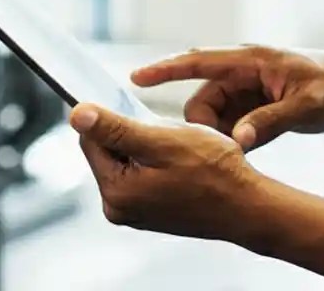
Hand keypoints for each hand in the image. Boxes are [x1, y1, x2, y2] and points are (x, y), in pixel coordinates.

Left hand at [69, 103, 259, 241]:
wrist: (247, 207)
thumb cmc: (214, 173)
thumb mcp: (163, 140)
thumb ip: (116, 128)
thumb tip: (76, 115)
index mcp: (115, 192)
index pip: (91, 140)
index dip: (110, 116)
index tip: (136, 109)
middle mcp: (118, 207)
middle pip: (107, 151)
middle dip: (132, 133)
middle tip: (168, 133)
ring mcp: (134, 212)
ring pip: (126, 161)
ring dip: (146, 146)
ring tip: (179, 148)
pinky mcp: (149, 212)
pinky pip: (141, 175)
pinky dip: (156, 161)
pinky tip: (181, 161)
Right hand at [131, 45, 323, 150]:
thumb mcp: (307, 107)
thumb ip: (271, 123)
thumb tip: (236, 142)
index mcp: (252, 60)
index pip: (199, 61)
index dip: (165, 69)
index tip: (135, 79)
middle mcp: (244, 70)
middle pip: (202, 99)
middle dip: (201, 126)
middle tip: (218, 151)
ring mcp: (248, 87)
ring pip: (213, 115)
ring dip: (217, 136)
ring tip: (237, 155)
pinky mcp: (254, 103)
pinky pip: (229, 123)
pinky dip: (229, 139)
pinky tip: (242, 155)